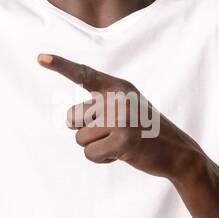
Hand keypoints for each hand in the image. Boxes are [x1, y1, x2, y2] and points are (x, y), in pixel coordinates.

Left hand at [37, 53, 202, 181]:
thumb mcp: (125, 108)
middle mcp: (117, 98)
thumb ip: (97, 107)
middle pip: (71, 118)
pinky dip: (102, 159)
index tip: (40, 58)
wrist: (178, 153)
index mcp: (118, 86)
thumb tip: (67, 120)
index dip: (60, 65)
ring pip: (80, 139)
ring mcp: (121, 118)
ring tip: (121, 143)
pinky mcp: (123, 141)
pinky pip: (90, 154)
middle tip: (113, 133)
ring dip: (96, 147)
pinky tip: (122, 154)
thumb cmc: (145, 131)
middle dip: (85, 131)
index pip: (83, 74)